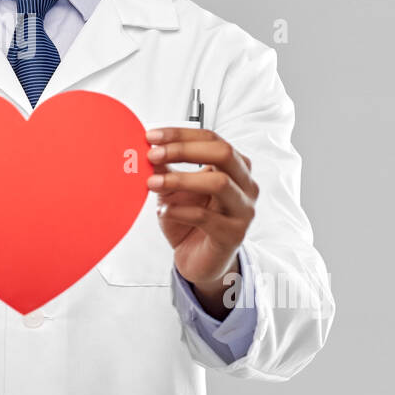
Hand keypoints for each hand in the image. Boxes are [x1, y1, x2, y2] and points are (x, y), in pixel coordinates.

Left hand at [145, 127, 258, 307]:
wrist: (198, 260)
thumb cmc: (190, 220)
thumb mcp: (174, 189)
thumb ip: (166, 167)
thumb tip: (149, 145)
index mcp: (234, 167)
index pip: (212, 139)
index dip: (180, 134)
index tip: (151, 136)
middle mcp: (245, 185)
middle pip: (223, 153)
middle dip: (184, 149)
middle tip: (152, 154)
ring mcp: (243, 210)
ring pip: (219, 183)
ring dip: (181, 179)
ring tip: (153, 183)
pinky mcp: (233, 235)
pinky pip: (206, 217)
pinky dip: (179, 211)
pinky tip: (163, 211)